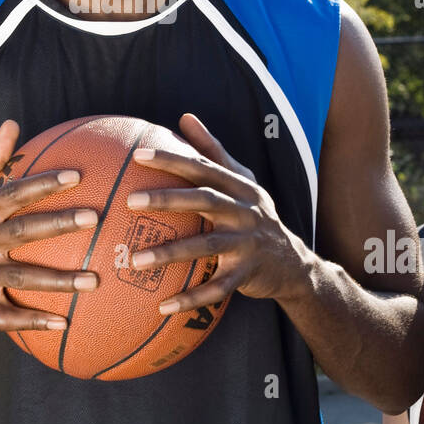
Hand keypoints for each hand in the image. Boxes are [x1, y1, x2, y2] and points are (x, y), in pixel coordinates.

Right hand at [0, 119, 98, 330]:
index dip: (42, 184)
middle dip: (57, 224)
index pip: (11, 194)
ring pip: (20, 278)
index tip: (76, 176)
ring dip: (58, 281)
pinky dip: (33, 322)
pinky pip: (7, 317)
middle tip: (93, 218)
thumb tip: (13, 123)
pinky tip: (64, 322)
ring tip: (94, 280)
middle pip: (20, 232)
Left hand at [126, 112, 313, 313]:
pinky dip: (190, 299)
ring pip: (207, 246)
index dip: (172, 159)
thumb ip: (213, 151)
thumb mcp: (241, 181)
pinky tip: (161, 307)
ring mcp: (249, 244)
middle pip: (205, 200)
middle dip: (168, 199)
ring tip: (135, 260)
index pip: (203, 167)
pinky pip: (216, 289)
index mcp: (240, 187)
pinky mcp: (248, 275)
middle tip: (130, 200)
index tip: (138, 155)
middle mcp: (246, 211)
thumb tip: (185, 117)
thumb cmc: (254, 216)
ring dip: (170, 253)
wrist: (294, 264)